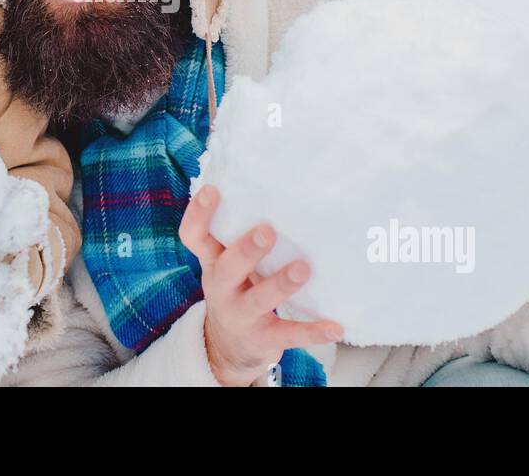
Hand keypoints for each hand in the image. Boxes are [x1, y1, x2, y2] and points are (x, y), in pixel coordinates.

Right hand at [179, 185, 343, 385]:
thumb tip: (269, 181)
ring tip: (303, 269)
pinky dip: (312, 331)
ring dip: (281, 284)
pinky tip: (335, 327)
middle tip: (267, 230)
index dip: (198, 214)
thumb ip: (238, 234)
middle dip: (247, 249)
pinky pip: (288, 334)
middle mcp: (221, 288)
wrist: (228, 348)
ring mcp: (241, 315)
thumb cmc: (236, 287)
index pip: (194, 237)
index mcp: (212, 263)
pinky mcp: (263, 338)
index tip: (213, 190)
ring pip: (259, 300)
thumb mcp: (226, 262)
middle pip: (228, 268)